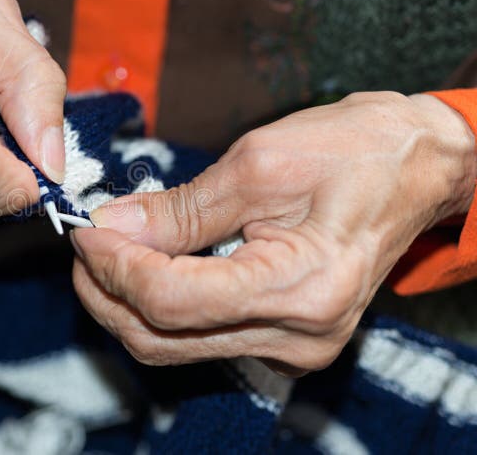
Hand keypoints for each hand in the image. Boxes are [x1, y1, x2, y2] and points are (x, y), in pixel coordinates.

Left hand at [71, 92, 475, 374]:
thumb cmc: (352, 152)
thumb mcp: (258, 163)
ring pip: (173, 345)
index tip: (85, 229)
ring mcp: (292, 346)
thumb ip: (180, 208)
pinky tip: (147, 264)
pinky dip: (159, 305)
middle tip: (86, 240)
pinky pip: (198, 336)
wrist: (413, 167)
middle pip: (161, 338)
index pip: (170, 301)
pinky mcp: (282, 338)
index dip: (114, 266)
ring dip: (126, 300)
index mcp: (301, 290)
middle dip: (107, 290)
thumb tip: (112, 226)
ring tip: (107, 249)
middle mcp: (298, 337)